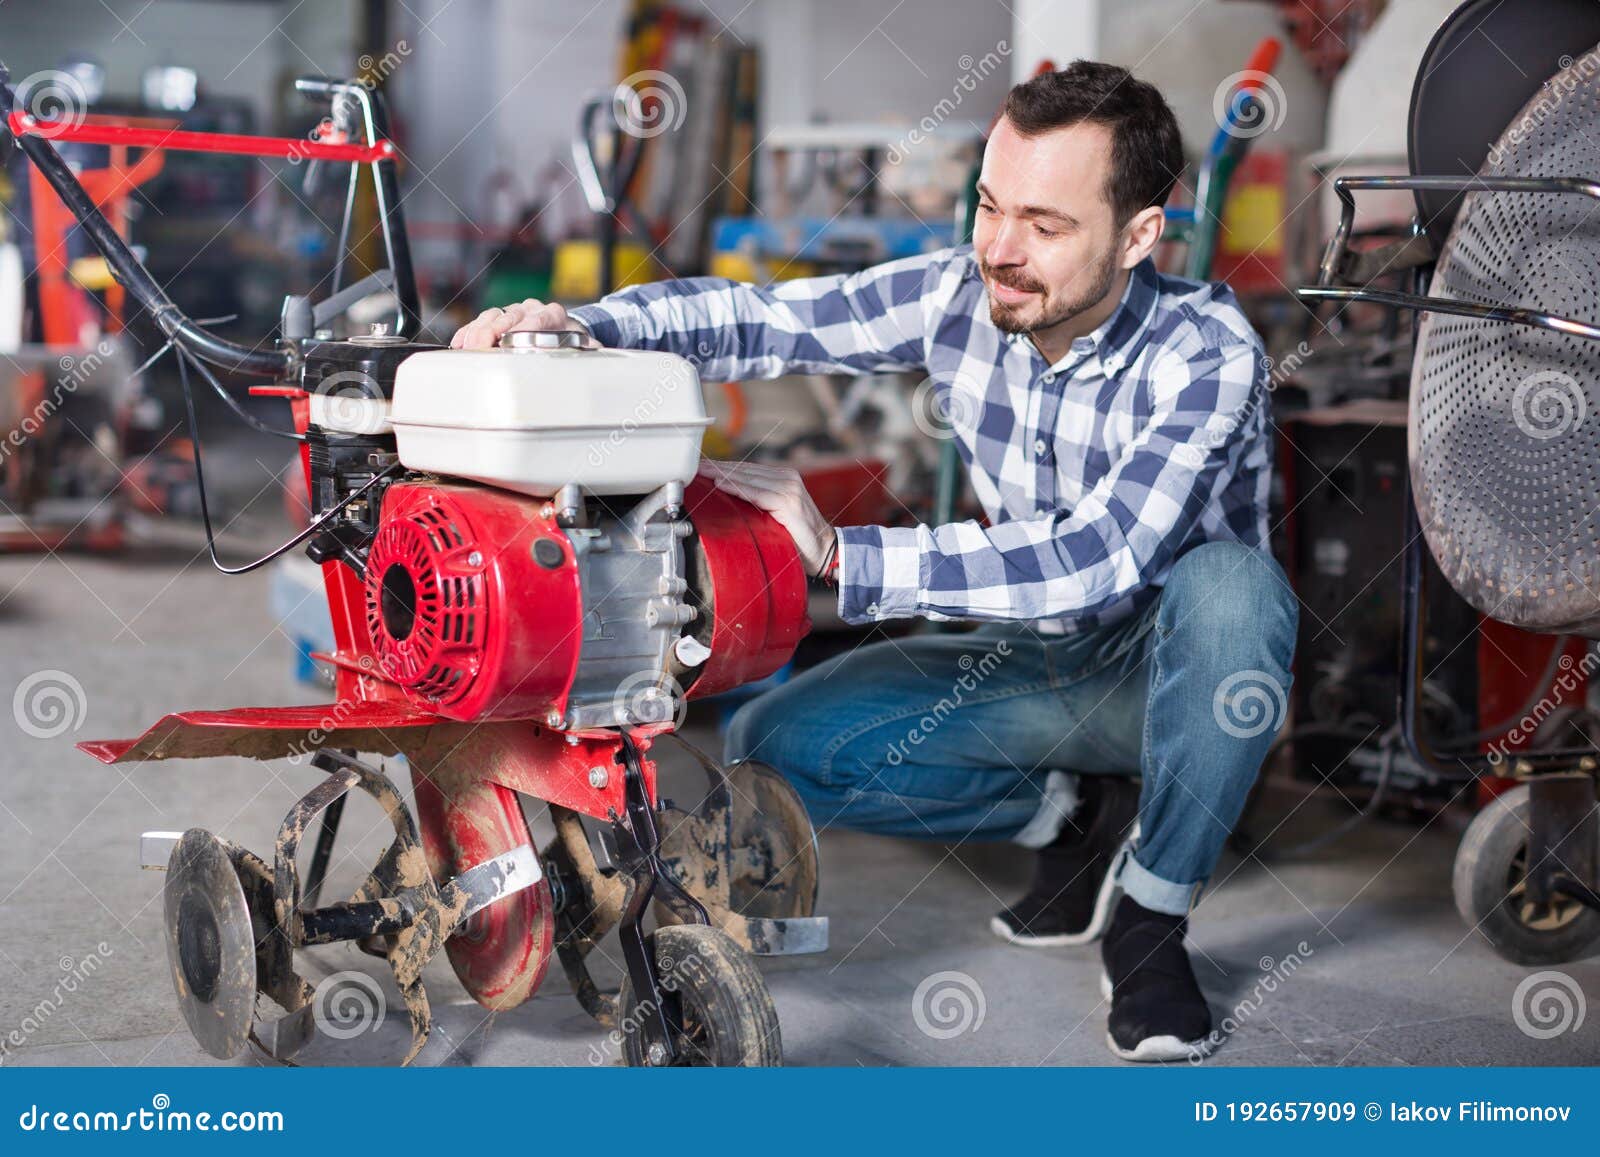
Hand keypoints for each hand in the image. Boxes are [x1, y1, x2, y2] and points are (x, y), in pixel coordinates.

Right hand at [449, 299, 582, 349]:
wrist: (564, 332)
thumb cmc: (573, 342)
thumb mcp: (584, 347)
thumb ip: (590, 350)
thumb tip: (596, 352)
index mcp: (553, 314)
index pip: (537, 319)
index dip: (523, 328)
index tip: (511, 340)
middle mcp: (531, 309)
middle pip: (509, 316)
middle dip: (494, 331)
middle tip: (483, 346)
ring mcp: (512, 313)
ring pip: (491, 316)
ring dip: (477, 332)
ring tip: (468, 347)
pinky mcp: (498, 320)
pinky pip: (480, 323)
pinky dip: (469, 332)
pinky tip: (460, 343)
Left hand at [698, 459, 835, 576]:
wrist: (826, 553)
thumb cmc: (799, 538)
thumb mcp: (775, 516)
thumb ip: (758, 504)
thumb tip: (727, 500)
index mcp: (784, 479)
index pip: (747, 470)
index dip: (723, 467)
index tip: (701, 467)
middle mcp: (787, 478)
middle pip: (745, 471)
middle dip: (718, 468)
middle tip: (694, 466)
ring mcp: (789, 489)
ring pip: (748, 478)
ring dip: (722, 474)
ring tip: (702, 472)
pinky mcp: (789, 502)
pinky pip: (757, 493)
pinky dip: (737, 488)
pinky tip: (720, 484)